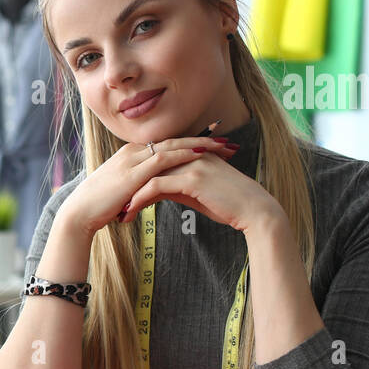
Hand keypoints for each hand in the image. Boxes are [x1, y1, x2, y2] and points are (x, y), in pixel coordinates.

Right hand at [59, 121, 236, 237]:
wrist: (79, 213)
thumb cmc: (100, 207)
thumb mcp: (124, 192)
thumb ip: (141, 187)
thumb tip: (155, 193)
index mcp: (132, 154)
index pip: (168, 145)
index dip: (193, 144)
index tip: (215, 146)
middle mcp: (133, 151)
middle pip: (175, 140)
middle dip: (203, 140)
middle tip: (228, 140)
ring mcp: (133, 159)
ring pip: (173, 146)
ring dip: (200, 145)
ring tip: (223, 146)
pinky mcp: (134, 171)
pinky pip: (164, 158)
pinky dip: (184, 154)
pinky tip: (202, 155)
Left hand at [115, 143, 279, 233]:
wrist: (255, 211)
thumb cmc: (228, 205)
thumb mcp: (196, 193)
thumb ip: (175, 187)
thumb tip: (153, 192)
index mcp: (191, 154)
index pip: (155, 162)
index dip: (136, 180)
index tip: (121, 197)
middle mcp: (190, 154)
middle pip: (148, 166)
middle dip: (128, 187)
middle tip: (113, 204)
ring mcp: (191, 164)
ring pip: (148, 175)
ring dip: (129, 195)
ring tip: (118, 214)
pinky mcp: (192, 178)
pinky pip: (156, 186)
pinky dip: (139, 199)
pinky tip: (130, 213)